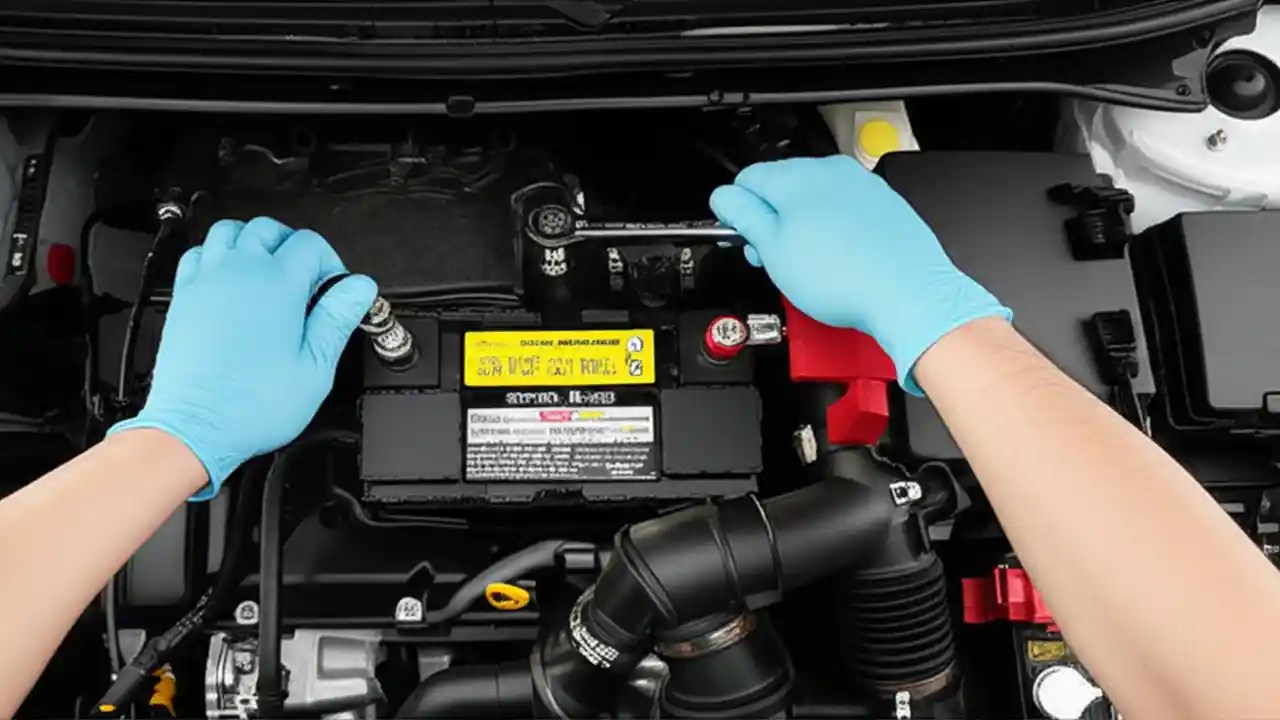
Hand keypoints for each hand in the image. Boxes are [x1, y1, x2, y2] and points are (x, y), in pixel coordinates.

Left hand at [110, 217, 376, 498]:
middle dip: (294, 246)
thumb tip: (359, 287)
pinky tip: (232, 279)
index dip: (330, 263)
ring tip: (269, 270)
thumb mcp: (315, 368)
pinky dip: (220, 255)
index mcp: (278, 285)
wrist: (195, 427)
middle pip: (270, 229)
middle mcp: (239, 273)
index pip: (310, 244)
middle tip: (306, 279)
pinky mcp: (184, 296)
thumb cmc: (250, 406)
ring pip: (231, 231)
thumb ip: (337, 318)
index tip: (333, 289)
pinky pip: (200, 252)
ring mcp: (207, 281)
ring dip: (255, 243)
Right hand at [709, 155, 1009, 393]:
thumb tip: (724, 197)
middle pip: (781, 190)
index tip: (743, 237)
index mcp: (797, 176)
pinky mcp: (883, 205)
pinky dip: (833, 233)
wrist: (908, 293)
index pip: (747, 180)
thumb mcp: (774, 250)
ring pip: (814, 201)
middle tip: (773, 259)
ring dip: (801, 229)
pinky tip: (836, 262)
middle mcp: (831, 171)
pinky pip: (845, 213)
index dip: (738, 213)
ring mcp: (861, 186)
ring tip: (806, 267)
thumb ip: (743, 216)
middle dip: (770, 224)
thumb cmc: (845, 276)